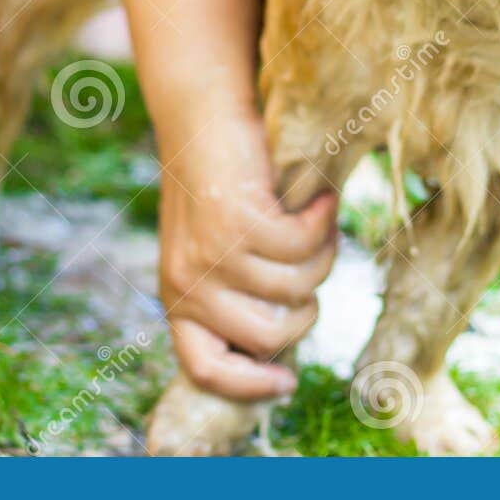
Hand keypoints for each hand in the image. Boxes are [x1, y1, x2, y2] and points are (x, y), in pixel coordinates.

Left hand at [157, 100, 337, 399]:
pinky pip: (302, 245)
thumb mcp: (219, 250)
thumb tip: (282, 355)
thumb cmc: (225, 184)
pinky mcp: (236, 221)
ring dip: (320, 255)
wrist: (205, 113)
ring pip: (295, 289)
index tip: (286, 382)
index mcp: (178, 297)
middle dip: (307, 302)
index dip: (248, 386)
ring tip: (312, 220)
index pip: (205, 369)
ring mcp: (210, 254)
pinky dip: (321, 220)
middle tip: (311, 258)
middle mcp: (187, 283)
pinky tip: (315, 199)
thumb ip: (240, 297)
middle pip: (271, 337)